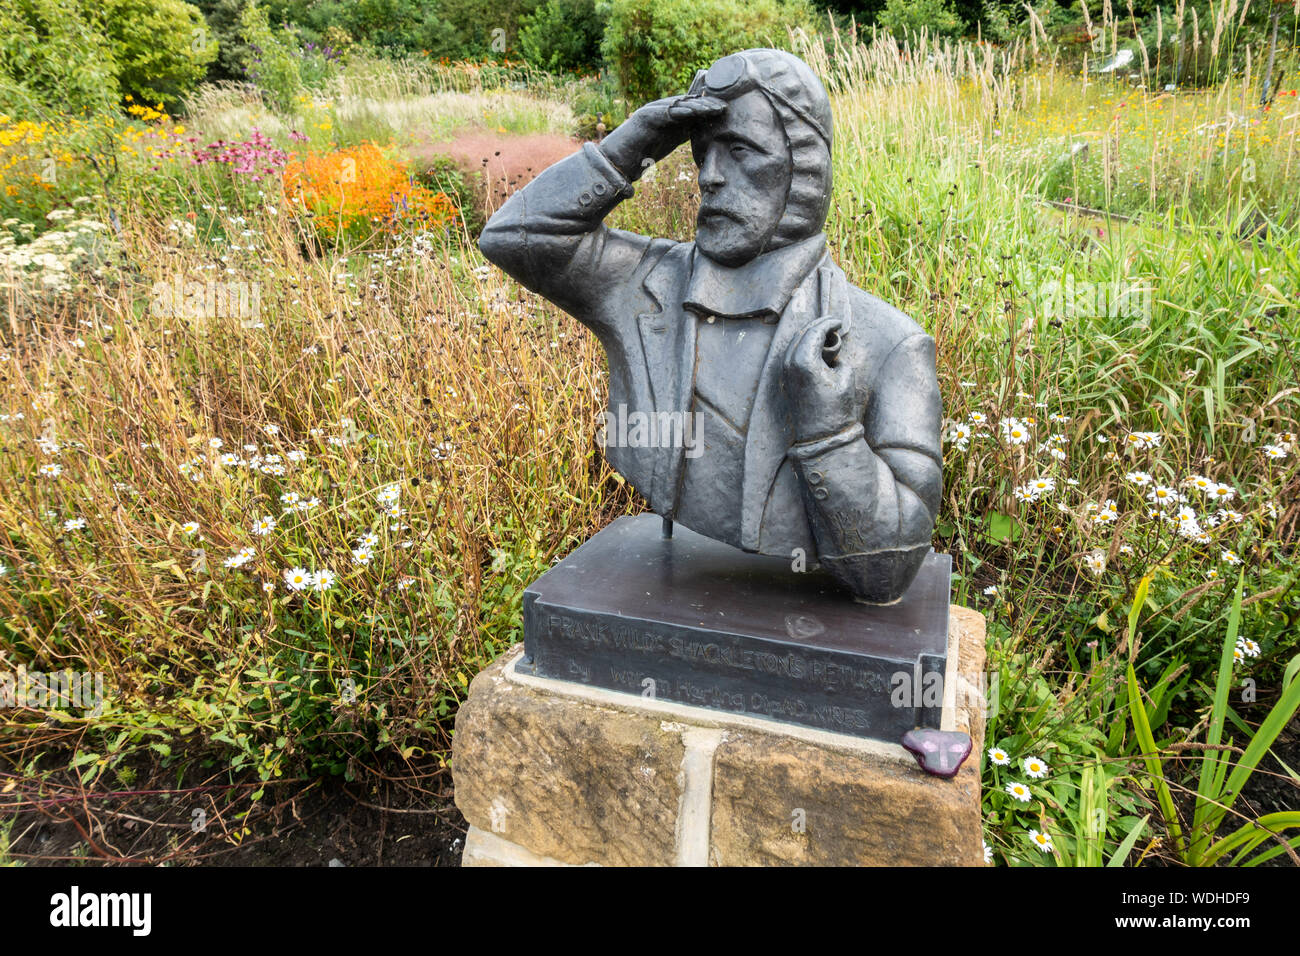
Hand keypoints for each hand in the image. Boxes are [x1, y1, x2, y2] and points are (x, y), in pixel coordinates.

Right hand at [600, 95, 727, 182]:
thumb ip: (686, 131)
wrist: (620, 159)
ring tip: (713, 108)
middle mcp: (663, 108)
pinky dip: (679, 112)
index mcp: (670, 114)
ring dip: (698, 106)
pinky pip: (665, 113)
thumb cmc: (644, 151)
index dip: (709, 106)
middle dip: (707, 103)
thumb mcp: (672, 139)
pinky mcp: (646, 116)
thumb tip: (705, 129)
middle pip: (688, 102)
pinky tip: (692, 113)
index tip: (726, 109)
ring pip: (679, 105)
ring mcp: (654, 110)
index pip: (692, 106)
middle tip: (724, 106)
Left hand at [782, 318, 858, 441]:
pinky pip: (791, 354)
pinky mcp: (785, 380)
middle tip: (833, 324)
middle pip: (802, 334)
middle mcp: (789, 364)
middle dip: (818, 326)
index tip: (839, 321)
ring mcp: (784, 372)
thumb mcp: (846, 376)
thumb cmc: (837, 408)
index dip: (828, 323)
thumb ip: (837, 357)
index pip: (814, 331)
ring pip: (794, 343)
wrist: (822, 437)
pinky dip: (803, 347)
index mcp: (803, 361)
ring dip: (809, 335)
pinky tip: (816, 348)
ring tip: (826, 335)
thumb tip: (830, 352)